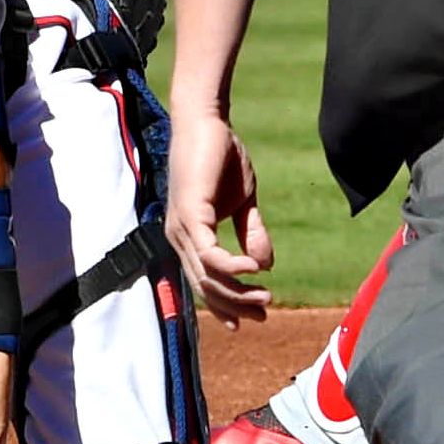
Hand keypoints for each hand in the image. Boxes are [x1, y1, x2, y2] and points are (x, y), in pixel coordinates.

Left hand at [166, 110, 273, 326]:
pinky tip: (254, 270)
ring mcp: (181, 227)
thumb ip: (252, 234)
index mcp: (188, 236)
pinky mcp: (190, 214)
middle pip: (205, 286)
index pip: (203, 282)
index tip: (251, 321)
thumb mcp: (244, 202)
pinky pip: (210, 254)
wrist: (207, 121)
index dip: (226, 306)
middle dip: (236, 306)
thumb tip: (265, 266)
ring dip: (238, 293)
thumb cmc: (221, 157)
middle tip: (265, 312)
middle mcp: (178, 237)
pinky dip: (233, 268)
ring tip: (265, 296)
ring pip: (207, 276)